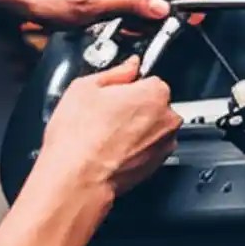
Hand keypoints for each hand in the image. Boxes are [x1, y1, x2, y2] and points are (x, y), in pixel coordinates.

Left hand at [12, 0, 203, 28]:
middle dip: (174, 13)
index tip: (201, 12)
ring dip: (153, 22)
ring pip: (153, 5)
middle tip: (177, 30)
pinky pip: (138, 11)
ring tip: (146, 34)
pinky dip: (138, 24)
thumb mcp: (97, 3)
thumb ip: (133, 3)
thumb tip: (162, 8)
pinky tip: (129, 32)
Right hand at [31, 57, 181, 202]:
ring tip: (106, 134)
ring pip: (152, 126)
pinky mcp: (158, 164)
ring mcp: (165, 143)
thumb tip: (129, 65)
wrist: (77, 179)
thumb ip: (115, 72)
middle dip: (134, 106)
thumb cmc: (78, 137)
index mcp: (155, 93)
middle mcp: (167, 118)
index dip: (128, 86)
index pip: (149, 79)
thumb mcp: (85, 88)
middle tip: (105, 115)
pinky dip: (136, 147)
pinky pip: (149, 147)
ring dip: (136, 128)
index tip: (114, 94)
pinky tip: (112, 149)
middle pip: (154, 103)